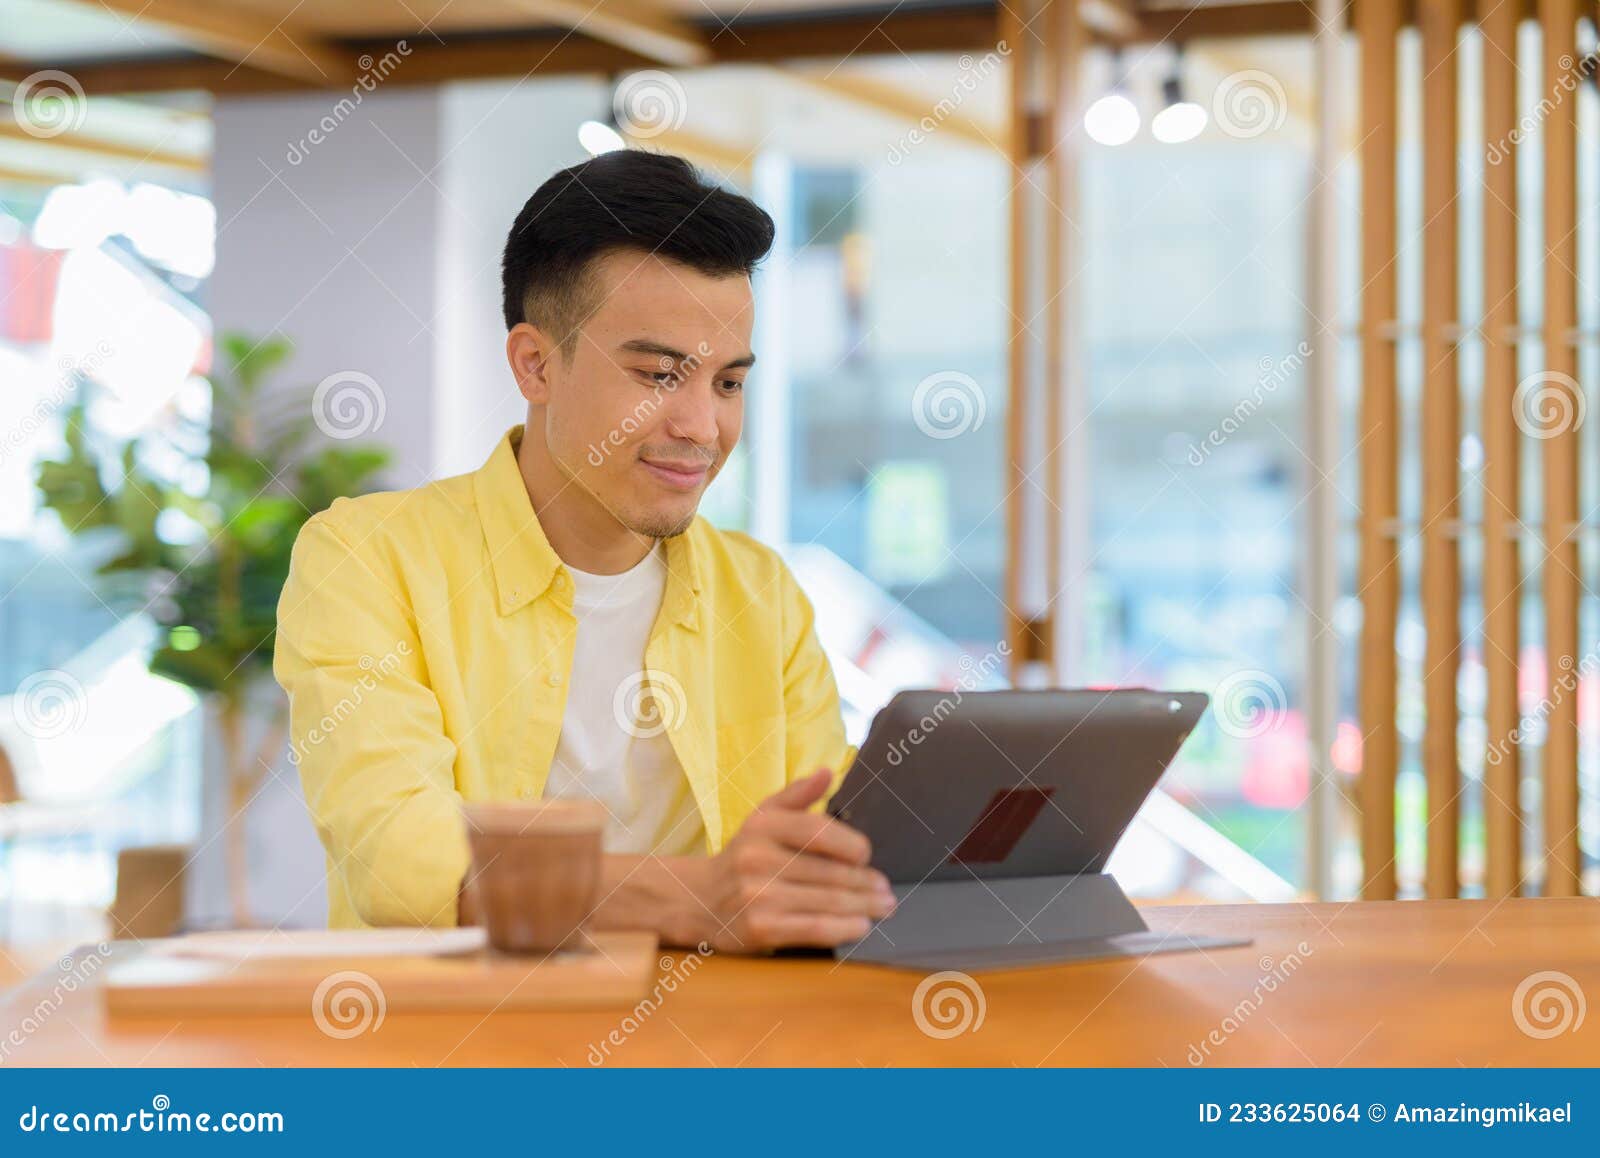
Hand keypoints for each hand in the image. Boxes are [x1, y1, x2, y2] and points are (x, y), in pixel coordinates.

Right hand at [695, 769, 895, 951]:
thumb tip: (827, 773)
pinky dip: (844, 928)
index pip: (821, 832)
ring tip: (882, 907)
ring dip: (864, 906)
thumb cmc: (741, 857)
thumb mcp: (761, 818)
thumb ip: (796, 795)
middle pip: (829, 871)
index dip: (852, 845)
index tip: (866, 857)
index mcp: (763, 826)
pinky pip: (814, 927)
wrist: (696, 901)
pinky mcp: (761, 928)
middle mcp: (758, 858)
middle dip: (866, 883)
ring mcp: (759, 895)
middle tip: (886, 891)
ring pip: (828, 900)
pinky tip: (861, 926)